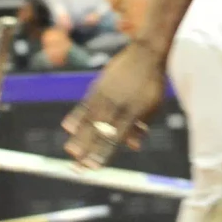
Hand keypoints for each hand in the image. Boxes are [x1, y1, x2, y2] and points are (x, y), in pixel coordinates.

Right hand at [64, 42, 165, 166]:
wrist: (146, 53)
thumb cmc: (152, 83)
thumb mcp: (153, 106)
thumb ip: (141, 126)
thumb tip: (133, 147)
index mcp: (134, 112)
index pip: (116, 137)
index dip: (104, 153)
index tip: (94, 168)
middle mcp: (118, 105)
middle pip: (100, 131)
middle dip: (88, 151)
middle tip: (78, 167)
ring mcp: (106, 95)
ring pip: (90, 120)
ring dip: (80, 137)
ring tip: (70, 152)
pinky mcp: (98, 86)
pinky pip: (86, 103)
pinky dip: (76, 115)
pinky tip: (67, 128)